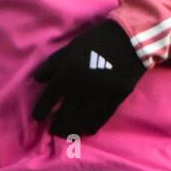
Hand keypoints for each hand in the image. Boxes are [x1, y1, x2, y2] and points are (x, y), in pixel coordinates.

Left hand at [33, 19, 147, 136]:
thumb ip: (53, 63)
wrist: (131, 37)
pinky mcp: (116, 98)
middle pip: (64, 115)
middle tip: (54, 129)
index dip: (41, 110)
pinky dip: (92, 126)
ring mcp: (101, 94)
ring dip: (72, 130)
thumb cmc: (98, 40)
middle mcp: (82, 87)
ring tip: (68, 133)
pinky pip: (101, 118)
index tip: (38, 117)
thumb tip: (38, 80)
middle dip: (56, 126)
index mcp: (69, 72)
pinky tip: (87, 129)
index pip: (49, 98)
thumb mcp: (71, 47)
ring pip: (81, 120)